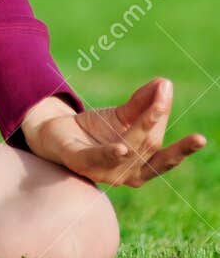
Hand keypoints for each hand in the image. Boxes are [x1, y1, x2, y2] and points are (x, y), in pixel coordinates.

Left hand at [20, 77, 206, 186]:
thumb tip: (165, 83)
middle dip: (156, 119)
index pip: (164, 158)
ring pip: (127, 150)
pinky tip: (122, 147)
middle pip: (146, 145)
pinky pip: (97, 159)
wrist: (55, 133)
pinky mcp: (80, 163)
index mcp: (139, 165)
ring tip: (152, 115)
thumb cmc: (95, 130)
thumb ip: (143, 103)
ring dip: (140, 131)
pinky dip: (111, 154)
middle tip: (163, 94)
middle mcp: (124, 174)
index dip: (182, 149)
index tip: (201, 138)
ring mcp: (102, 171)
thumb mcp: (121, 115)